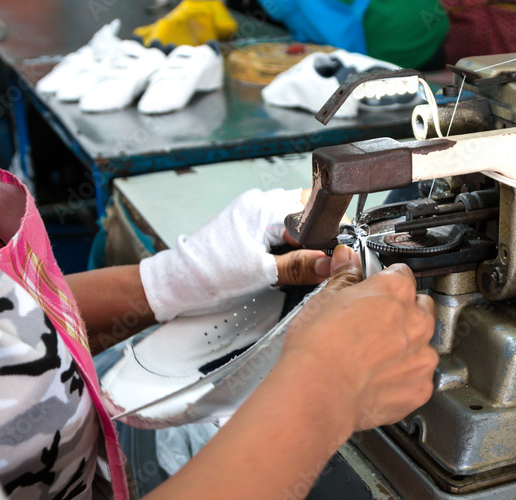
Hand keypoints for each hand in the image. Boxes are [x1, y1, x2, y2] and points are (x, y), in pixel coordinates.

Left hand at [139, 188, 320, 320]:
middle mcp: (258, 202)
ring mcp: (252, 211)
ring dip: (300, 241)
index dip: (327, 233)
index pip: (312, 210)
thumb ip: (300, 266)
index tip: (334, 254)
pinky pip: (279, 226)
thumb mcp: (262, 273)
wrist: (180, 281)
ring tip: (293, 262)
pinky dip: (286, 243)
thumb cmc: (211, 274)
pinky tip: (280, 259)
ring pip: (294, 220)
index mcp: (263, 207)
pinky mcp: (247, 223)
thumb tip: (329, 263)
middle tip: (314, 262)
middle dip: (315, 237)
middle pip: (306, 212)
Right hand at [279, 245, 438, 431]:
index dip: (386, 286)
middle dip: (403, 316)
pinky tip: (379, 381)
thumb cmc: (318, 348)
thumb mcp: (324, 299)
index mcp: (395, 290)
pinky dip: (404, 380)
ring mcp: (423, 356)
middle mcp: (417, 320)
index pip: (402, 276)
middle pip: (420, 309)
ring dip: (406, 350)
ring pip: (423, 346)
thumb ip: (345, 276)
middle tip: (373, 329)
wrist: (318, 392)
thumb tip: (347, 258)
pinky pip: (419, 379)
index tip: (375, 295)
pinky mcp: (421, 387)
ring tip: (373, 360)